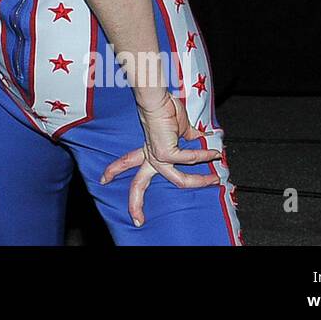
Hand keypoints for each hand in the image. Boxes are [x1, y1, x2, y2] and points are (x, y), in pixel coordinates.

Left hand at [99, 89, 221, 227]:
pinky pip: (190, 160)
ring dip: (200, 182)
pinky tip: (215, 154)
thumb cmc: (167, 108)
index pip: (129, 163)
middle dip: (135, 204)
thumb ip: (190, 140)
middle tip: (136, 221)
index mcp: (148, 150)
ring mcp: (157, 156)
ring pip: (178, 180)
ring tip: (216, 180)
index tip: (104, 178)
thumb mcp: (180, 129)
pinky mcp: (166, 153)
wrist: (158, 98)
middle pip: (138, 185)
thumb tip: (205, 140)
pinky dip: (204, 157)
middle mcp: (150, 156)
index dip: (116, 170)